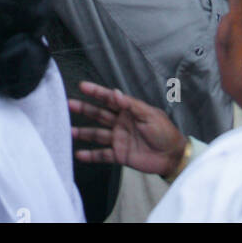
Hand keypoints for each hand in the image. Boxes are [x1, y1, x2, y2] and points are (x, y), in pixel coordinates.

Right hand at [69, 81, 187, 177]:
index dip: (96, 92)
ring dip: (83, 133)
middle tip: (68, 104)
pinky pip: (102, 155)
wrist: (173, 156)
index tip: (82, 86)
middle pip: (98, 114)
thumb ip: (130, 104)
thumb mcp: (149, 114)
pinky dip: (91, 156)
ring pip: (97, 134)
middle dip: (84, 109)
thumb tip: (114, 92)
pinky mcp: (120, 155)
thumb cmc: (164, 131)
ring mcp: (118, 139)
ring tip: (68, 131)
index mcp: (128, 110)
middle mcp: (120, 123)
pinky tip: (79, 155)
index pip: (108, 99)